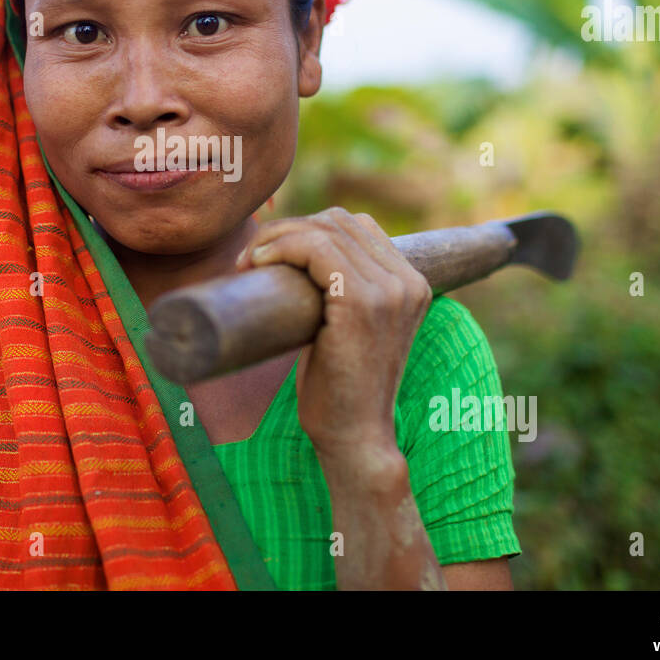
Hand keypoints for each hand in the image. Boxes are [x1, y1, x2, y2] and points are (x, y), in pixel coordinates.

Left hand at [236, 207, 432, 458]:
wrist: (354, 438)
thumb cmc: (339, 388)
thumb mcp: (349, 328)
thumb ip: (343, 291)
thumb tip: (294, 257)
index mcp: (411, 282)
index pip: (355, 225)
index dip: (306, 230)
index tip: (269, 257)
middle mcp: (408, 280)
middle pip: (338, 221)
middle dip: (287, 230)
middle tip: (251, 260)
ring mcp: (390, 290)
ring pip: (325, 230)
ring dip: (277, 237)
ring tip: (248, 263)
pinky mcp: (363, 302)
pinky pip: (317, 248)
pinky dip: (282, 246)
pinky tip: (259, 263)